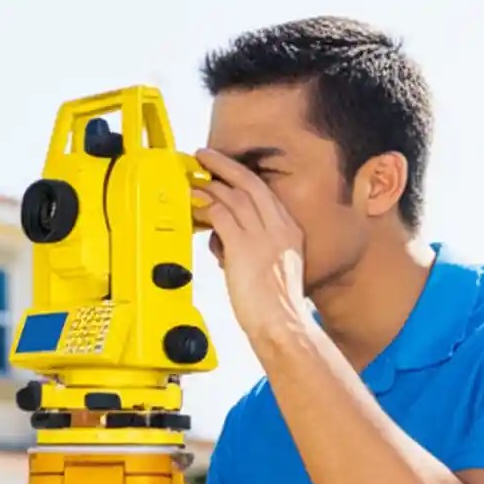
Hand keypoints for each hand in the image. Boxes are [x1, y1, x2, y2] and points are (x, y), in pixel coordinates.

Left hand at [193, 148, 310, 340]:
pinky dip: (206, 207)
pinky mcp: (245, 248)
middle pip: (250, 184)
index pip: (265, 193)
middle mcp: (279, 229)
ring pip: (234, 196)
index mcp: (290, 233)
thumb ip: (250, 250)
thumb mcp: (272, 271)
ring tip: (193, 179)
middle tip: (206, 156)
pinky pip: (222, 216)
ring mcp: (263, 237)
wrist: (283, 326)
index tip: (226, 170)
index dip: (242, 177)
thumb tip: (221, 242)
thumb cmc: (276, 308)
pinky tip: (195, 205)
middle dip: (225, 166)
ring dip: (210, 185)